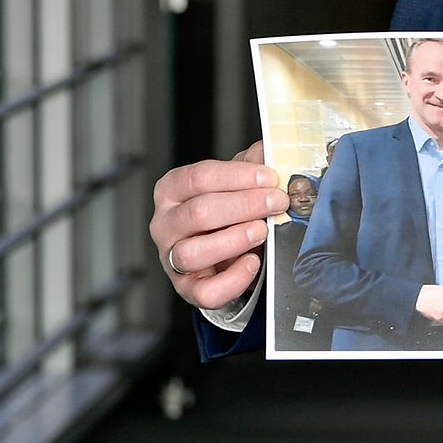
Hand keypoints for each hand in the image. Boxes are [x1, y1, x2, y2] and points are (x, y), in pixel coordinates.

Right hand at [148, 141, 287, 310]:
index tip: (270, 177)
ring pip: (193, 253)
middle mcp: (166, 223)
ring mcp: (172, 257)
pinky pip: (205, 291)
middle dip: (244, 205)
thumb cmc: (226, 211)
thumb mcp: (237, 182)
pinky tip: (252, 262)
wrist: (223, 251)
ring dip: (234, 239)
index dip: (239, 176)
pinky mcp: (187, 287)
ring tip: (262, 230)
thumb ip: (251, 164)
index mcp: (173, 190)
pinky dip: (232, 279)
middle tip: (276, 202)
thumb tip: (269, 150)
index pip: (199, 177)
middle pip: (199, 212)